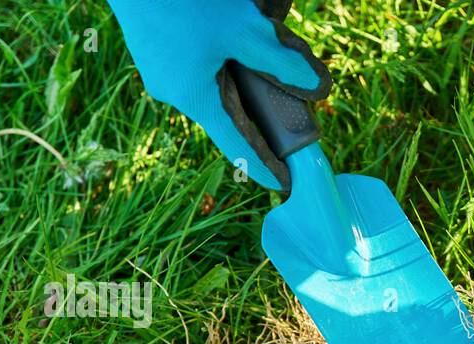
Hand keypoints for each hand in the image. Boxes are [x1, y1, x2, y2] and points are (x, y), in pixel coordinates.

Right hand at [107, 0, 330, 189]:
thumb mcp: (243, 28)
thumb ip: (281, 61)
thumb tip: (317, 88)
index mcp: (195, 98)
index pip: (238, 146)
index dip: (265, 165)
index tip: (285, 184)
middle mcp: (174, 91)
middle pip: (229, 112)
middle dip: (260, 113)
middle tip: (291, 113)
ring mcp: (161, 70)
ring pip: (213, 86)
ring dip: (241, 80)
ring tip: (263, 64)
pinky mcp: (156, 49)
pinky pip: (197, 66)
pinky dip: (222, 61)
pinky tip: (235, 38)